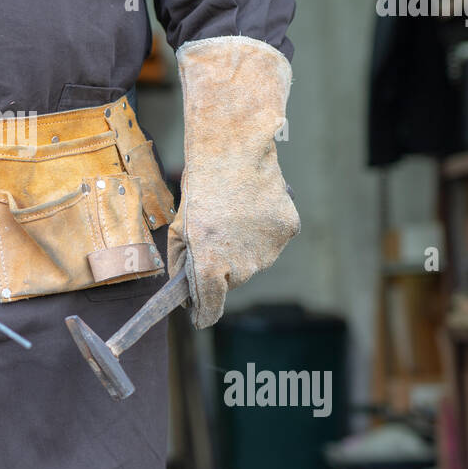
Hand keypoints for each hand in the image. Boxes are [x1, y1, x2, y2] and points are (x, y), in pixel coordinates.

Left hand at [166, 36, 299, 329]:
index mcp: (210, 264)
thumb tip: (184, 291)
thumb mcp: (179, 226)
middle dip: (223, 266)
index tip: (201, 316)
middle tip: (216, 236)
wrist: (235, 152)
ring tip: (235, 216)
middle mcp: (242, 264)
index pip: (210, 306)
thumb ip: (180, 262)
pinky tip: (254, 209)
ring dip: (244, 248)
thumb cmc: (201, 189)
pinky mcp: (288, 232)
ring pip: (255, 262)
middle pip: (233, 280)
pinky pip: (273, 242)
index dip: (204, 312)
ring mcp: (269, 250)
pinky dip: (264, 231)